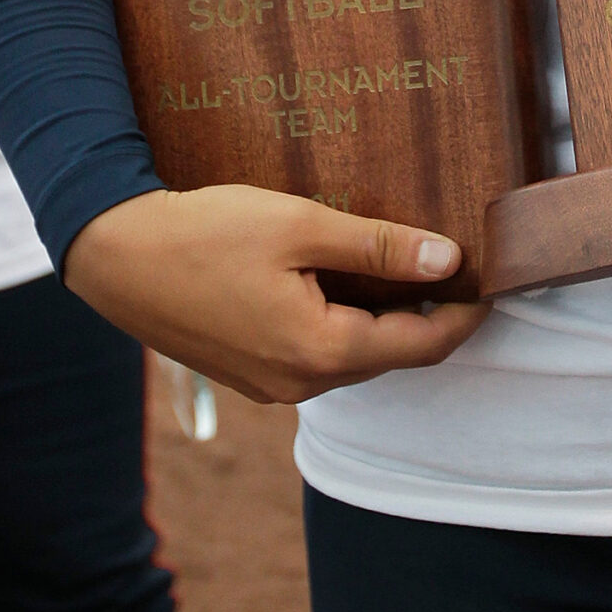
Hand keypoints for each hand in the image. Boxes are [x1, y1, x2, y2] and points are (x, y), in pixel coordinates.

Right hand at [63, 184, 488, 403]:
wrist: (117, 256)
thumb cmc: (207, 233)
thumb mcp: (300, 225)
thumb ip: (378, 246)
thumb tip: (448, 258)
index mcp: (319, 352)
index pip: (420, 346)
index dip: (464, 316)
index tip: (494, 281)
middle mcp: (299, 384)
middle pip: (389, 356)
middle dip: (429, 317)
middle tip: (459, 265)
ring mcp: (271, 386)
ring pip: (353, 357)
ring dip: (386, 320)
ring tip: (411, 265)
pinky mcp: (250, 373)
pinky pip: (317, 355)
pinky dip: (346, 325)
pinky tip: (349, 280)